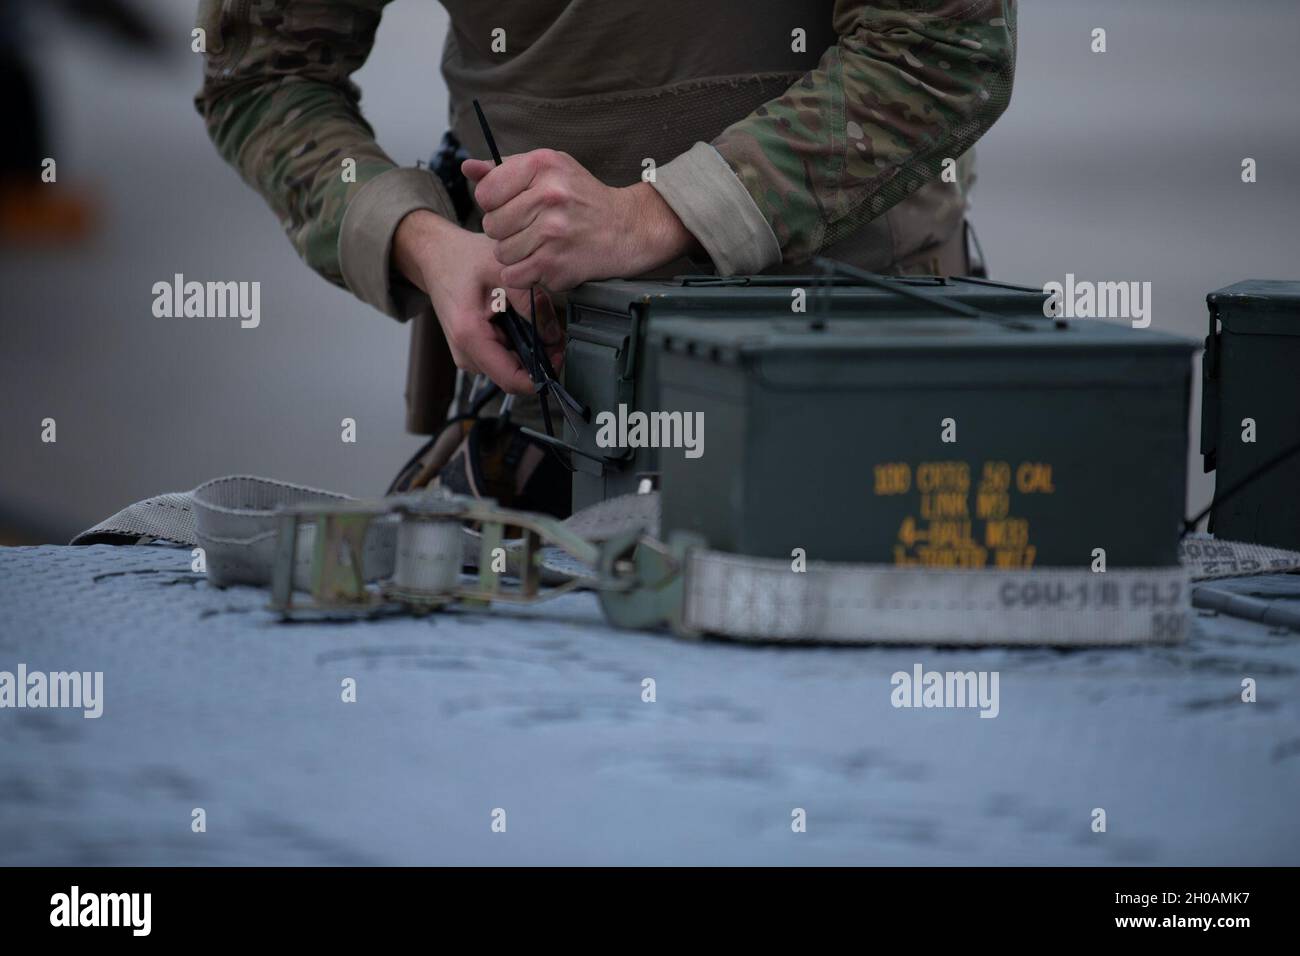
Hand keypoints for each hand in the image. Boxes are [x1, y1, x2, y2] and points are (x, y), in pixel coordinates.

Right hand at [392, 210, 562, 394]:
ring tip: (535, 320)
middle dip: (538, 357)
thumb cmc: (463, 260)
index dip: (541, 376)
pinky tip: (518, 320)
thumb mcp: (505, 272)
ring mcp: (466, 354)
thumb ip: (532, 304)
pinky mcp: (471, 350)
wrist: (437, 257)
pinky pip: (502, 356)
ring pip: (510, 367)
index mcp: (470, 336)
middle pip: (514, 374)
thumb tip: (553, 335)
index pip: (511, 380)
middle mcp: (465, 353)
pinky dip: (517, 343)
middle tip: (553, 331)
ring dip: (529, 349)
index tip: (558, 357)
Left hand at [464, 149, 695, 290]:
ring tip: (540, 245)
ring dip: (517, 255)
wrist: (628, 229)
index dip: (494, 204)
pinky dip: (525, 275)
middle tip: (531, 229)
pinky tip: (544, 262)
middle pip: (491, 226)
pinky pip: (515, 276)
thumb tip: (467, 167)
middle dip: (506, 231)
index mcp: (541, 166)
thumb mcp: (550, 169)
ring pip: (501, 254)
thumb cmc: (583, 197)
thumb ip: (506, 169)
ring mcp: (552, 233)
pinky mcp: (556, 265)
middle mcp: (547, 196)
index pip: (485, 193)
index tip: (514, 207)